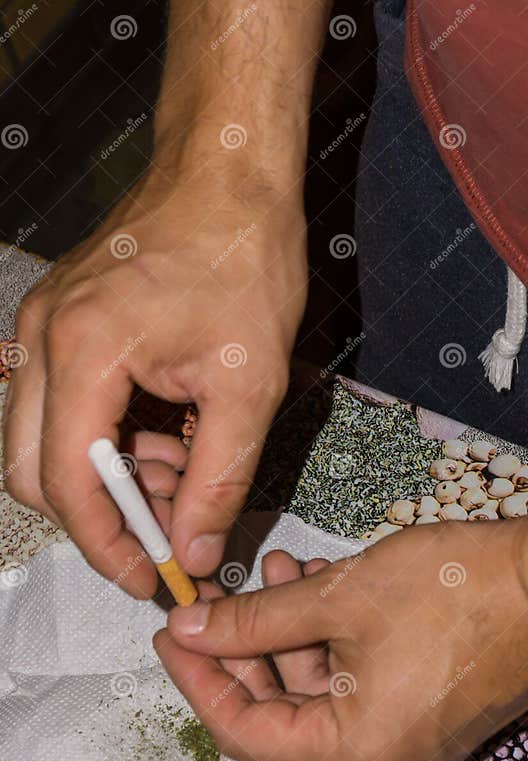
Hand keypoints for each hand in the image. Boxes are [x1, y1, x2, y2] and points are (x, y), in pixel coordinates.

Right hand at [3, 169, 306, 594]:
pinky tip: (164, 439)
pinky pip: (60, 407)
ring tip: (179, 480)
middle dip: (98, 519)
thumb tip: (193, 551)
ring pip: (43, 444)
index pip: (68, 486)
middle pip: (34, 473)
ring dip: (104, 482)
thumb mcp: (249, 384)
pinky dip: (104, 442)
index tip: (148, 579)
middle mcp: (42, 339)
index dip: (107, 548)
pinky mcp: (59, 321)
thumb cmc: (243, 257)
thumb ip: (218, 480)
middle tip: (163, 536)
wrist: (227, 170)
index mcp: (83, 351)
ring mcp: (42, 326)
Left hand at [155, 517, 527, 760]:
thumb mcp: (339, 597)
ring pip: (316, 693)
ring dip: (285, 633)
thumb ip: (253, 620)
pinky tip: (309, 584)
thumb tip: (188, 629)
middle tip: (210, 596)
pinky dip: (325, 640)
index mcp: (355, 753)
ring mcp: (403, 741)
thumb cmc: (454, 590)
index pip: (245, 733)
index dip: (197, 681)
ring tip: (270, 569)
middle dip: (241, 649)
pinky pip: (352, 685)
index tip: (168, 634)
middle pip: (279, 714)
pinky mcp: (420, 713)